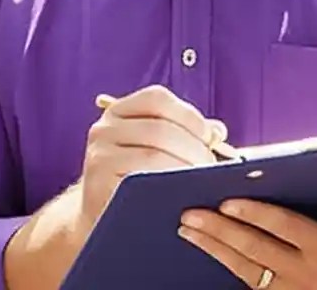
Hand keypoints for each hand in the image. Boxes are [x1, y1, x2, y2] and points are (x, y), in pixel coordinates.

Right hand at [78, 85, 226, 226]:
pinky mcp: (99, 186)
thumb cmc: (137, 181)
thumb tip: (218, 130)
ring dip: (185, 169)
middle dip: (195, 148)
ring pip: (153, 155)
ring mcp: (98, 157)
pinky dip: (167, 187)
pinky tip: (181, 195)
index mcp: (118, 112)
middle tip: (211, 169)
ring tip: (201, 183)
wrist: (103, 217)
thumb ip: (184, 135)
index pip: (156, 99)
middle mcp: (103, 129)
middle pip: (160, 128)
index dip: (189, 115)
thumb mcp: (154, 149)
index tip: (210, 137)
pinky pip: (141, 183)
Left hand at [177, 177, 316, 289]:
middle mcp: (307, 274)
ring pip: (245, 271)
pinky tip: (204, 252)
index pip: (286, 229)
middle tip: (189, 213)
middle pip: (255, 252)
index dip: (256, 215)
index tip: (228, 201)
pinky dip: (225, 270)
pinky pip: (250, 287)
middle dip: (220, 232)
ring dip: (213, 249)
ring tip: (187, 229)